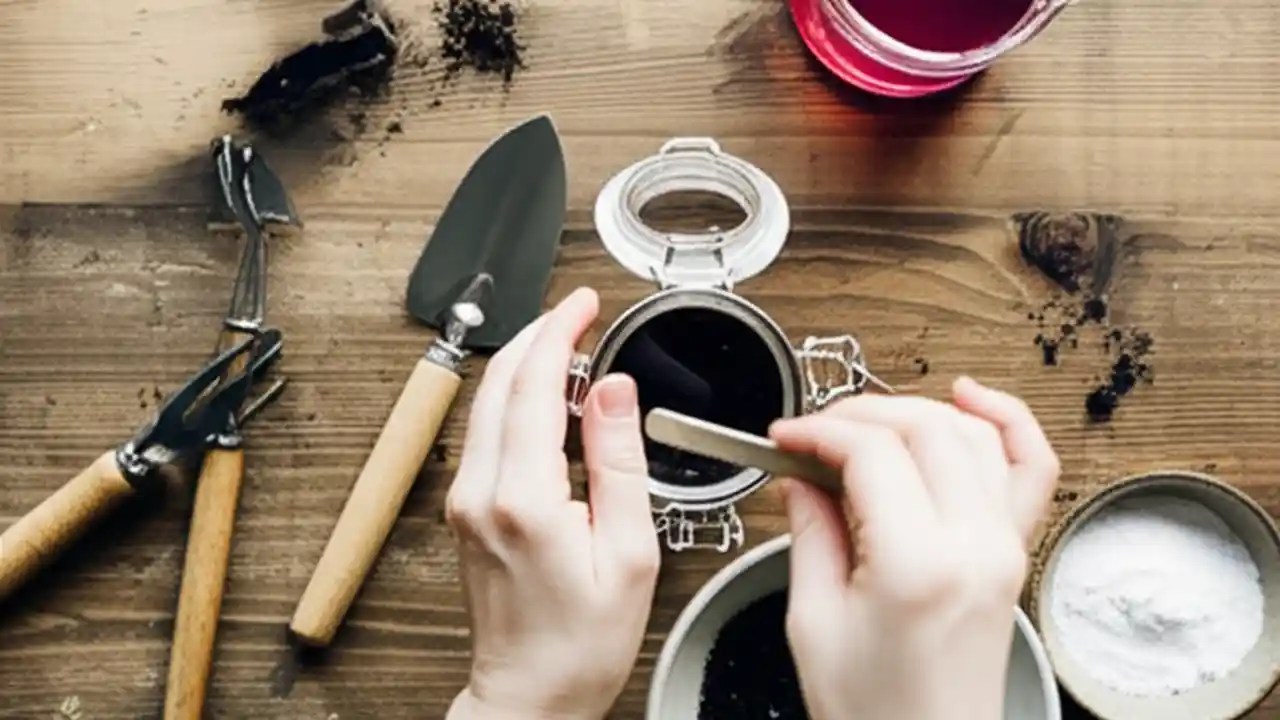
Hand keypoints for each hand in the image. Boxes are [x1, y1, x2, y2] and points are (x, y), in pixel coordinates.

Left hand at [445, 288, 660, 719]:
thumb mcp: (629, 552)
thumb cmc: (581, 643)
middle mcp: (480, 492)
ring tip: (571, 348)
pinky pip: (485, 433)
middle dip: (537, 335)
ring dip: (524, 365)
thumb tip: (614, 391)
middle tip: (578, 313)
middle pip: (498, 383)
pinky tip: (548, 401)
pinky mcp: (464, 510)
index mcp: (522, 498)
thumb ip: (619, 462)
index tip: (584, 302)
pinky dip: (515, 401)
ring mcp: (464, 500)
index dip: (559, 330)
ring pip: (485, 404)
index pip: (532, 384)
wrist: (529, 696)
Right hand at [770, 377, 1058, 719]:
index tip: (784, 439)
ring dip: (915, 411)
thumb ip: (809, 532)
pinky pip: (1030, 466)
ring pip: (972, 434)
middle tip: (813, 434)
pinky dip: (1005, 420)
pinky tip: (968, 399)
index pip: (870, 453)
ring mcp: (1004, 547)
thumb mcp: (813, 620)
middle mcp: (974, 546)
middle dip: (858, 414)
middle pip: (923, 429)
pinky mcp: (1014, 553)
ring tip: (867, 423)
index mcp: (918, 565)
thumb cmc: (874, 711)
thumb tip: (799, 475)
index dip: (818, 432)